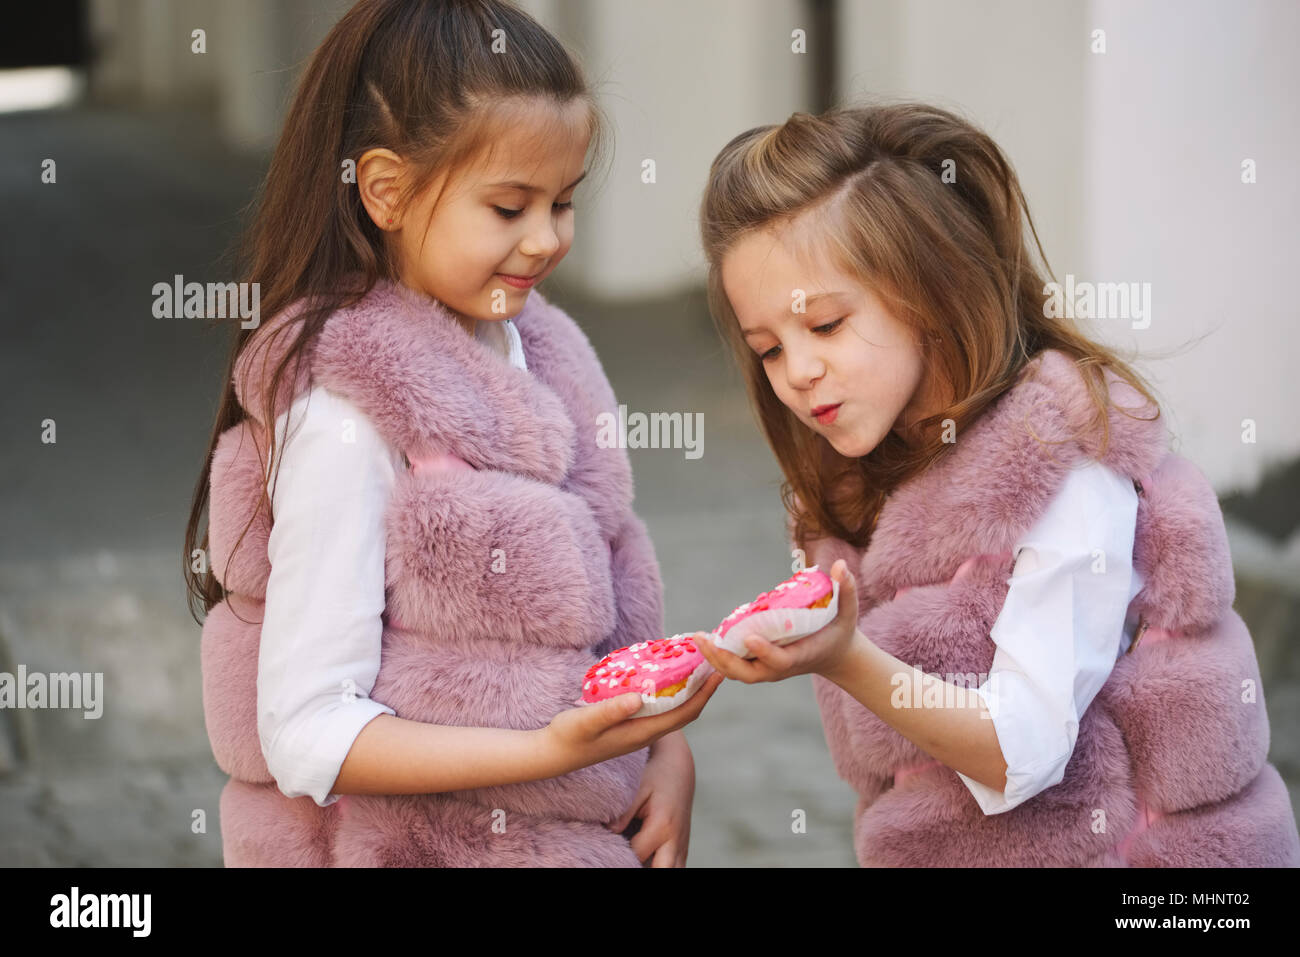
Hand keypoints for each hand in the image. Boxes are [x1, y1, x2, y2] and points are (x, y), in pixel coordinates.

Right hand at [542, 672, 722, 773]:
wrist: (553, 754)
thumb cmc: (569, 736)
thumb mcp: (586, 721)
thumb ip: (610, 711)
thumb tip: (637, 698)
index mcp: (642, 732)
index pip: (685, 713)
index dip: (704, 693)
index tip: (718, 671)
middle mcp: (646, 733)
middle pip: (686, 710)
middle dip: (703, 688)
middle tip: (712, 660)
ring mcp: (639, 730)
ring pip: (674, 708)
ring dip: (689, 688)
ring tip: (695, 663)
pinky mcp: (631, 725)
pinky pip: (660, 706)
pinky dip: (670, 690)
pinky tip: (665, 674)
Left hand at [605, 731, 695, 866]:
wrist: (679, 766)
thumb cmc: (656, 775)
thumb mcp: (638, 788)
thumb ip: (623, 812)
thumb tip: (608, 831)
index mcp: (662, 825)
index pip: (636, 855)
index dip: (619, 856)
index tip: (605, 850)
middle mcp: (675, 839)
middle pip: (660, 871)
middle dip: (638, 868)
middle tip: (621, 858)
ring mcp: (682, 844)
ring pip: (672, 871)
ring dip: (654, 868)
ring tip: (633, 859)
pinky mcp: (684, 845)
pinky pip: (676, 867)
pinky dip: (662, 866)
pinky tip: (646, 861)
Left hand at [694, 558, 861, 683]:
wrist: (836, 656)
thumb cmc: (841, 630)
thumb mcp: (848, 611)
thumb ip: (845, 589)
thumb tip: (838, 564)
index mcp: (800, 656)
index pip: (779, 659)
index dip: (764, 651)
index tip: (748, 637)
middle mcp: (780, 668)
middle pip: (747, 673)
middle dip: (724, 659)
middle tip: (704, 640)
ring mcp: (768, 670)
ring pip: (736, 672)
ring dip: (715, 658)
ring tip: (697, 638)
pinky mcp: (760, 666)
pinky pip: (734, 666)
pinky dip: (718, 658)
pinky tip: (703, 641)